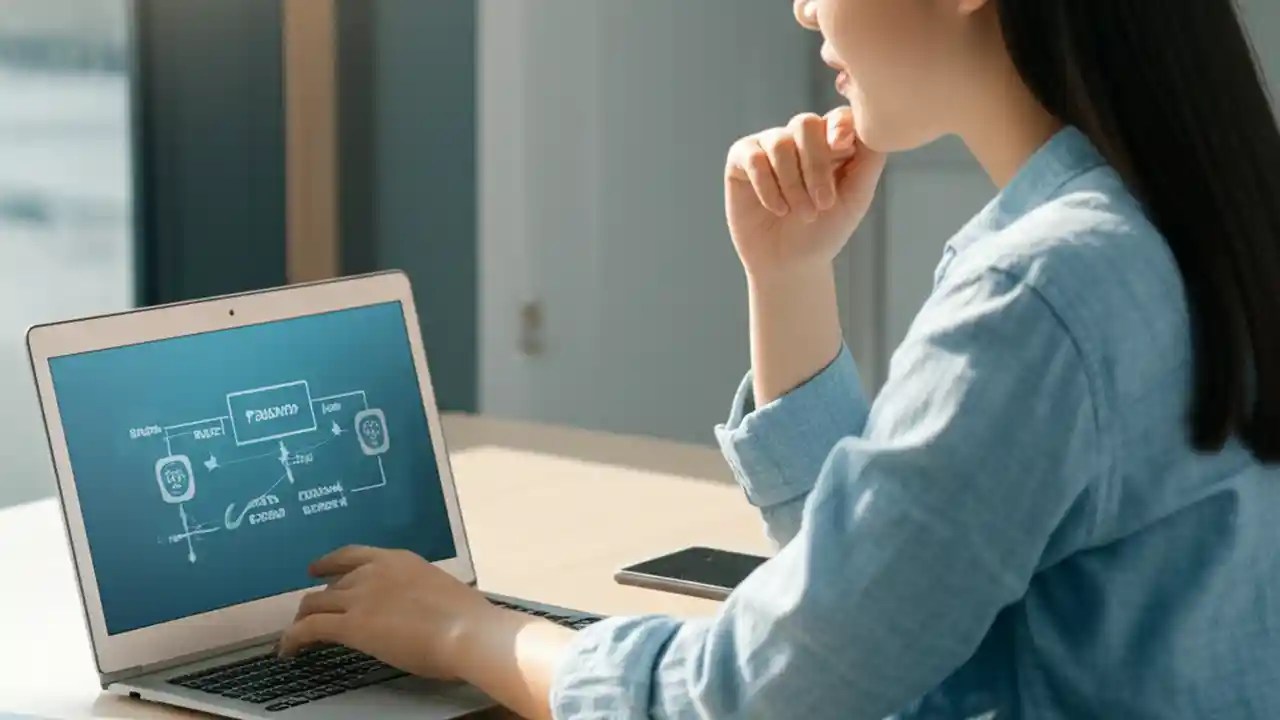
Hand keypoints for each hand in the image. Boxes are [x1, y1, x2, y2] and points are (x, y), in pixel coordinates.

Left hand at [277, 545, 497, 680]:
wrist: (466, 631)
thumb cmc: (466, 617)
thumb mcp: (438, 591)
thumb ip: (417, 594)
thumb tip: (415, 608)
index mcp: (398, 560)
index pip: (353, 555)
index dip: (330, 562)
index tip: (316, 569)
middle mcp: (373, 572)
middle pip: (332, 584)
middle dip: (321, 601)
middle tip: (316, 617)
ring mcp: (360, 597)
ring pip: (314, 604)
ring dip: (304, 619)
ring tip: (297, 636)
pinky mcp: (350, 625)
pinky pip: (308, 629)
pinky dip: (293, 639)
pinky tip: (288, 651)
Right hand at [725, 106, 886, 281]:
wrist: (789, 263)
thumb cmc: (825, 230)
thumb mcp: (856, 197)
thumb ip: (869, 160)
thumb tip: (877, 126)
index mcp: (830, 140)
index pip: (836, 116)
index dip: (839, 126)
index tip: (842, 148)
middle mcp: (799, 137)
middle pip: (806, 124)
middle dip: (816, 165)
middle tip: (824, 204)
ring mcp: (768, 145)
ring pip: (780, 143)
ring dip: (793, 183)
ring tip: (803, 214)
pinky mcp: (741, 159)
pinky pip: (753, 159)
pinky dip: (768, 187)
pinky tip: (777, 209)